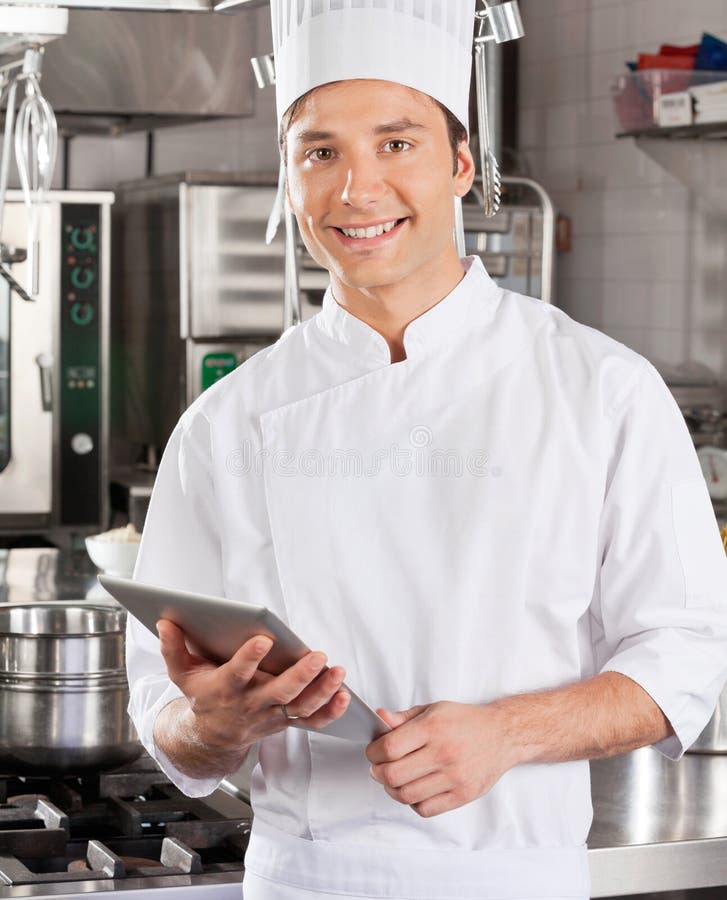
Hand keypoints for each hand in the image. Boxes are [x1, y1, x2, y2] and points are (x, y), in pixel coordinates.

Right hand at [156, 619, 349, 773]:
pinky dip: (330, 711)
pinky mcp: (286, 722)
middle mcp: (251, 704)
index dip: (249, 657)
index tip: (264, 638)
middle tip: (317, 655)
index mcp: (225, 689)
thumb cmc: (202, 695)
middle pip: (279, 692)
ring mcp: (272, 715)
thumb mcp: (181, 673)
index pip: (237, 673)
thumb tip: (166, 621)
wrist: (211, 737)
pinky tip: (344, 695)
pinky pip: (312, 721)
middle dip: (300, 675)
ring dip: (323, 691)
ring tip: (338, 671)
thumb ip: (172, 647)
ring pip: (301, 707)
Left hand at [365, 701, 516, 817]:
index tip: (373, 752)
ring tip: (394, 780)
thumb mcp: (434, 709)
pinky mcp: (462, 795)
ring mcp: (454, 777)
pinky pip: (426, 809)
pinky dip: (413, 802)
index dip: (373, 752)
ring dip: (392, 790)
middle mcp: (444, 753)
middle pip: (394, 775)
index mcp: (433, 728)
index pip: (390, 748)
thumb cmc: (466, 721)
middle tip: (378, 768)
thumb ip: (404, 717)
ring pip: (407, 795)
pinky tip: (415, 790)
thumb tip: (380, 718)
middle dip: (378, 773)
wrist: (502, 735)